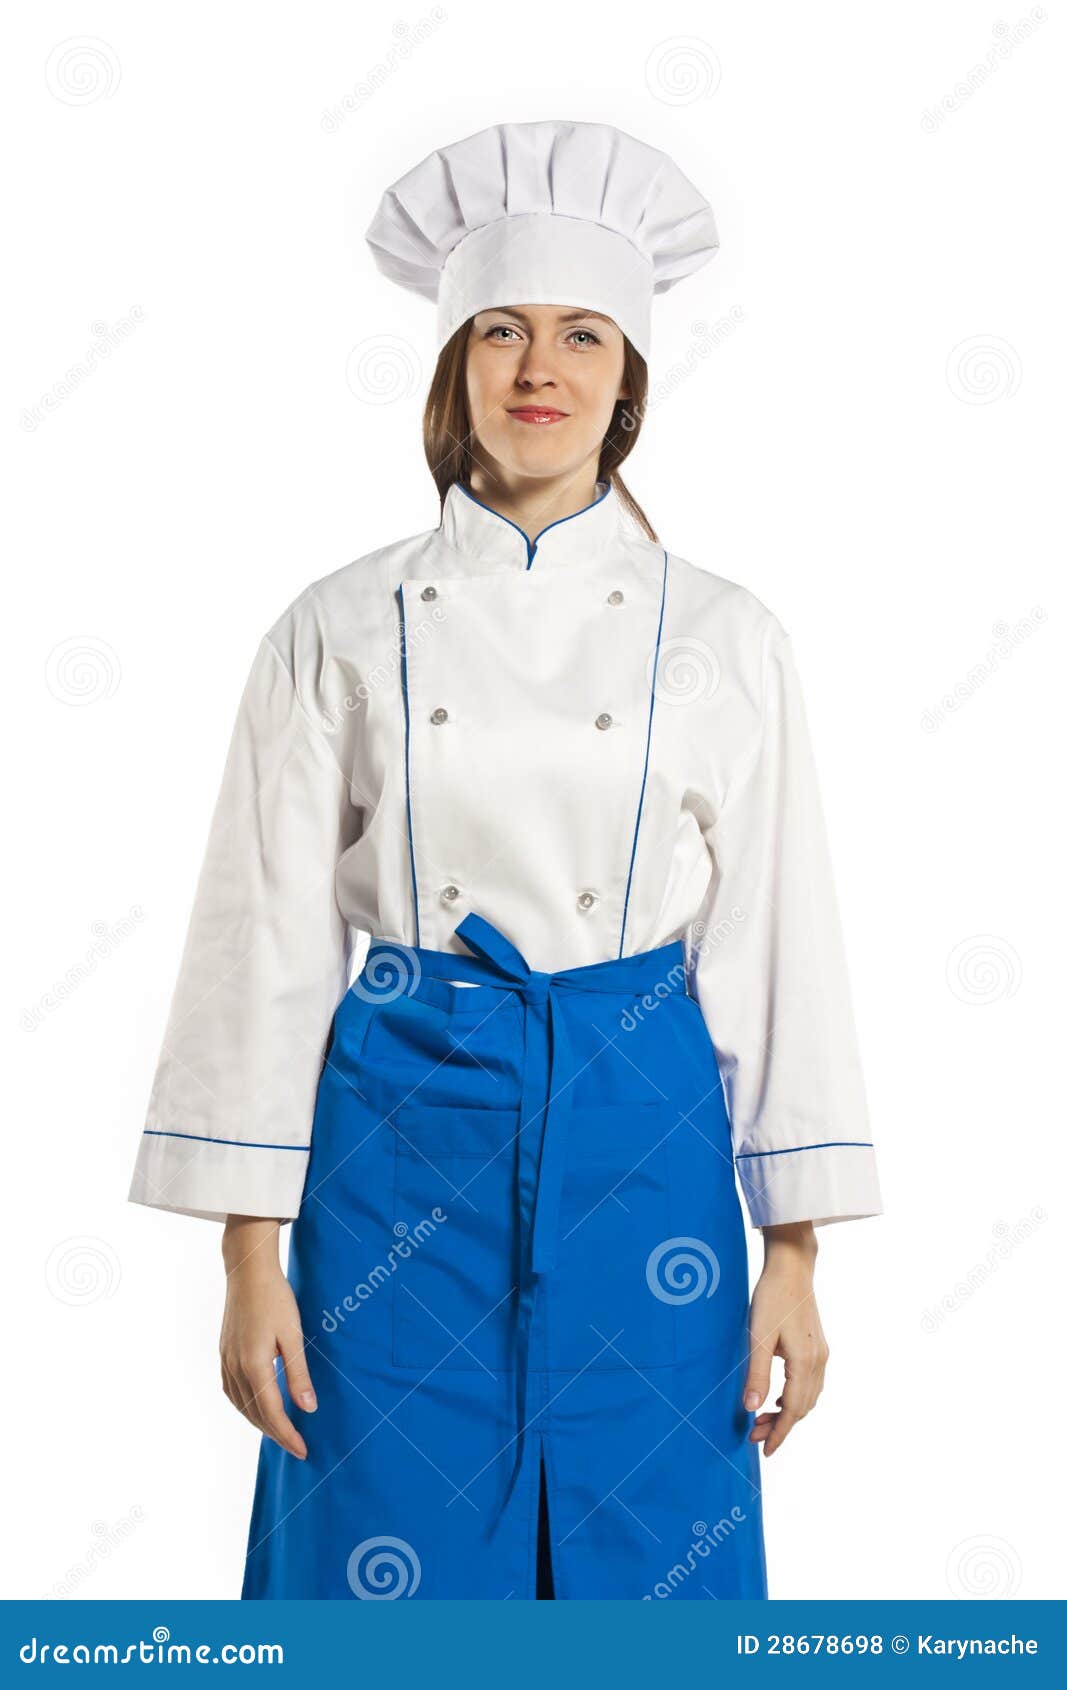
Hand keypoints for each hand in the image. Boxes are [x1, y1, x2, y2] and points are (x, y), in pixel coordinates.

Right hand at [220, 1216, 316, 1459]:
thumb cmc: (275, 1298)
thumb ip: (298, 1374)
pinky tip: (255, 1407)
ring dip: (259, 1422)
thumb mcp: (293, 1335)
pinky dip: (244, 1406)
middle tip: (296, 1446)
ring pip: (240, 1404)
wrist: (247, 1271)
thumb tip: (308, 1408)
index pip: (272, 1412)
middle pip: (255, 1413)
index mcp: (254, 1365)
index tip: (303, 1450)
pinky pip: (231, 1390)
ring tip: (279, 1432)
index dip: (287, 1435)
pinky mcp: (223, 1353)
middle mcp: (236, 1367)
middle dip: (275, 1434)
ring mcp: (226, 1360)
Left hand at [742, 1222, 827, 1456]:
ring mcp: (821, 1354)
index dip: (780, 1433)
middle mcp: (819, 1362)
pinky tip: (778, 1397)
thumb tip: (752, 1408)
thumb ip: (757, 1374)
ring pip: (809, 1397)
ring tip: (762, 1418)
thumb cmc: (773, 1298)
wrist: (792, 1268)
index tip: (765, 1450)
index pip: (793, 1410)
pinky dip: (796, 1397)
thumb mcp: (758, 1337)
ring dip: (788, 1412)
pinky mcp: (818, 1346)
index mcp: (806, 1362)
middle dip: (780, 1426)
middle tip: (753, 1434)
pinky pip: (810, 1383)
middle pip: (803, 1407)